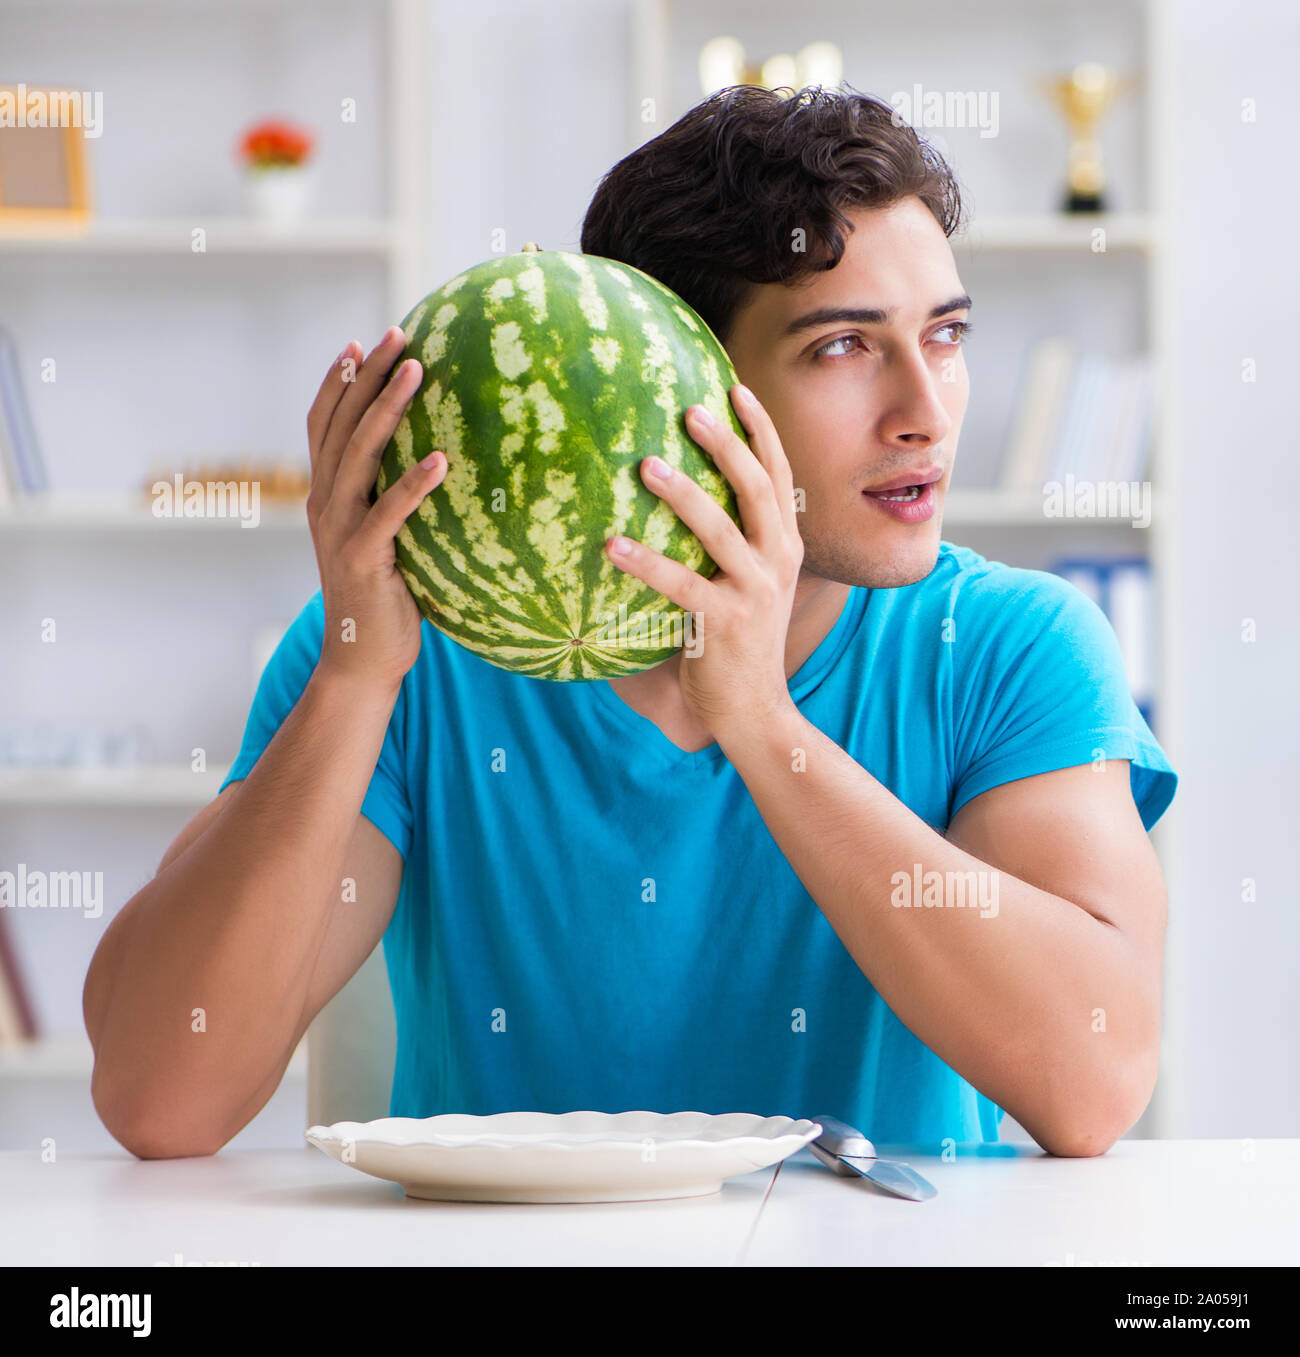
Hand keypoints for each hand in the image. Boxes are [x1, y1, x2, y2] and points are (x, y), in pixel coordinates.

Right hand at [305, 327, 447, 690]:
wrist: (361, 660)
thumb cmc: (386, 598)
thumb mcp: (385, 541)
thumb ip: (393, 504)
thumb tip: (439, 463)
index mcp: (326, 496)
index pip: (325, 425)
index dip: (338, 382)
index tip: (363, 342)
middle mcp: (325, 505)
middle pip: (340, 425)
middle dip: (367, 376)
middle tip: (398, 334)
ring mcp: (339, 531)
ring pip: (359, 455)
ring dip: (387, 409)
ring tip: (418, 371)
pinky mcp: (362, 559)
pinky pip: (389, 513)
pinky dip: (413, 484)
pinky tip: (441, 459)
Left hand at [604, 383, 802, 736]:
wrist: (756, 709)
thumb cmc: (739, 643)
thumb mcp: (750, 585)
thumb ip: (730, 544)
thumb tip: (680, 494)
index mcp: (785, 546)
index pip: (779, 475)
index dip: (761, 430)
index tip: (735, 388)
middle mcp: (778, 561)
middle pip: (757, 488)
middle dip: (726, 443)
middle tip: (689, 409)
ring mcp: (756, 591)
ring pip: (719, 529)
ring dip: (683, 493)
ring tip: (646, 463)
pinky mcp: (726, 623)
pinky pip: (681, 585)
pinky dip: (646, 563)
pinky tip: (612, 544)